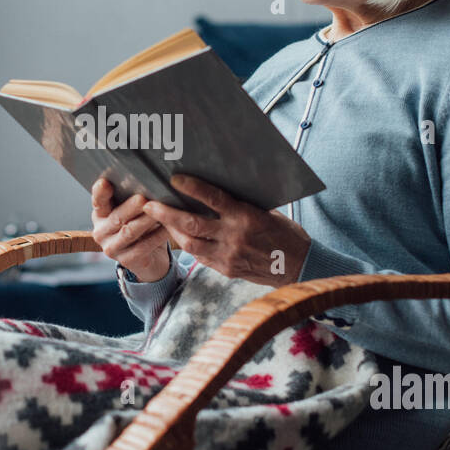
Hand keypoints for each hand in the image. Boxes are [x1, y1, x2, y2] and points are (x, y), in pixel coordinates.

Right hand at [90, 178, 171, 282]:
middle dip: (131, 207)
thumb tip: (147, 179)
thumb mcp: (133, 211)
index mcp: (100, 215)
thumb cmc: (140, 226)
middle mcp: (101, 232)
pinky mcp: (126, 260)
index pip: (98, 201)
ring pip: (129, 232)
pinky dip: (157, 236)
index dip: (100, 192)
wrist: (148, 257)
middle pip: (116, 217)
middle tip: (143, 198)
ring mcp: (112, 248)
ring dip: (145, 221)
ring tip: (159, 212)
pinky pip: (143, 246)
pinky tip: (168, 228)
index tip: (106, 182)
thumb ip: (134, 198)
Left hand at [142, 174, 309, 286]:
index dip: (192, 188)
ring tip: (160, 220)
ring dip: (172, 231)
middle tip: (150, 205)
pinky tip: (181, 236)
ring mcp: (228, 256)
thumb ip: (241, 204)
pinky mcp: (227, 270)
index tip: (174, 179)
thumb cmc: (285, 234)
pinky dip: (189, 245)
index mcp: (246, 217)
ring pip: (190, 243)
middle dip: (166, 214)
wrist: (300, 267)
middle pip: (191, 224)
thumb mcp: (267, 211)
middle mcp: (234, 237)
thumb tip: (215, 189)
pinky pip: (201, 257)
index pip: (213, 199)